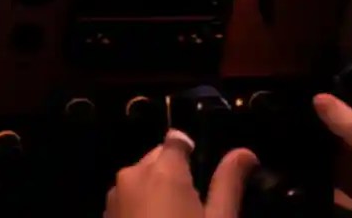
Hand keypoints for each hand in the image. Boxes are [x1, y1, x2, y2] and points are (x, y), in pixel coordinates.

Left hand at [106, 131, 257, 217]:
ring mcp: (114, 196)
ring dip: (157, 192)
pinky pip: (128, 199)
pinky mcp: (106, 215)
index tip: (203, 173)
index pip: (176, 140)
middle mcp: (132, 175)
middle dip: (175, 174)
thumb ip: (228, 183)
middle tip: (195, 209)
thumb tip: (245, 152)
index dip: (191, 151)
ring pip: (141, 180)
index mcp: (162, 171)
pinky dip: (142, 207)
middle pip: (158, 159)